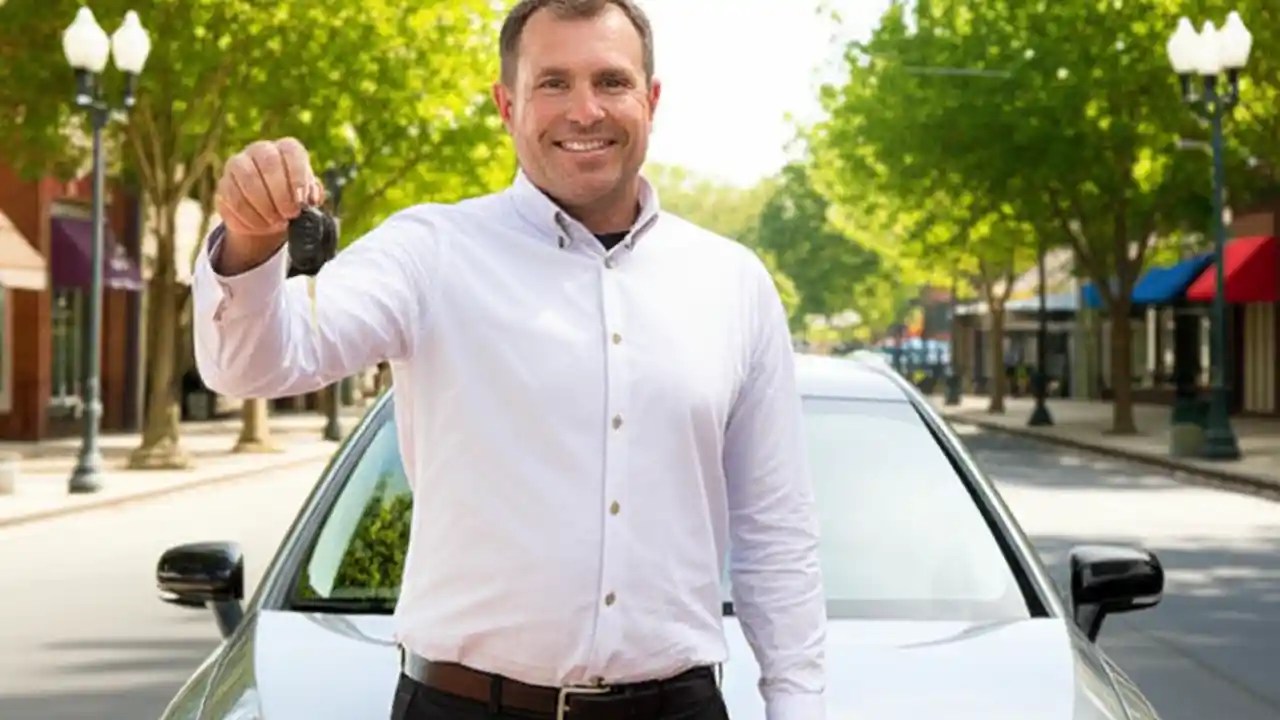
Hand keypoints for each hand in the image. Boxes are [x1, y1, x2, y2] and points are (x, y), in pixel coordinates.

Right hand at [214, 138, 325, 272]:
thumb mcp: (308, 198)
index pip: (291, 151)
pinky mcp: (224, 185)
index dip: (298, 176)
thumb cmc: (293, 201)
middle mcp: (261, 151)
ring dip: (264, 205)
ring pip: (247, 178)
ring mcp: (238, 164)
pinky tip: (260, 225)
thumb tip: (310, 198)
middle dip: (281, 193)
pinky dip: (248, 216)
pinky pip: (232, 198)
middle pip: (268, 162)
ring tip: (275, 221)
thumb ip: (312, 196)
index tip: (302, 200)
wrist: (269, 215)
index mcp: (286, 150)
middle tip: (289, 214)